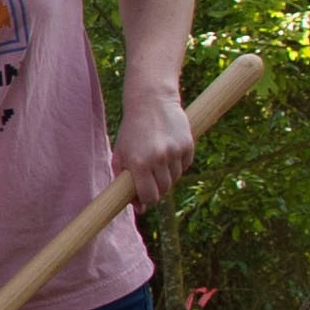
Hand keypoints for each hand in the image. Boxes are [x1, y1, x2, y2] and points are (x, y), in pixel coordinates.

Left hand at [117, 84, 197, 209]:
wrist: (151, 102)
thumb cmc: (132, 131)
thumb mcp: (121, 154)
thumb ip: (124, 181)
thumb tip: (140, 208)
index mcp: (139, 163)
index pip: (149, 196)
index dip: (146, 200)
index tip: (143, 197)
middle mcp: (159, 159)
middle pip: (163, 190)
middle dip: (156, 189)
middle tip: (148, 177)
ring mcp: (175, 152)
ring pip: (175, 179)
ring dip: (166, 176)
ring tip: (156, 161)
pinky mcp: (188, 145)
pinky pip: (184, 166)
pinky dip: (177, 165)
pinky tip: (167, 152)